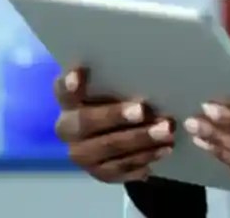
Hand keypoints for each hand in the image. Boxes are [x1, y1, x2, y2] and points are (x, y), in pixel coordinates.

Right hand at [53, 67, 175, 181]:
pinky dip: (144, 159)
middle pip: (88, 123)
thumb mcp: (108, 88)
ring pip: (110, 148)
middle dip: (117, 117)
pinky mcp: (99, 174)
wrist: (108, 137)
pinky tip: (163, 150)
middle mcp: (68, 130)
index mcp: (68, 102)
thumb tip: (138, 57)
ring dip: (141, 140)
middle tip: (144, 110)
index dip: (69, 84)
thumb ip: (111, 79)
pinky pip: (122, 168)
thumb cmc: (111, 101)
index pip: (63, 91)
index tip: (79, 74)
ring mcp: (82, 155)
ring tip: (166, 131)